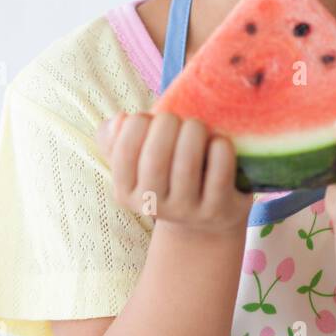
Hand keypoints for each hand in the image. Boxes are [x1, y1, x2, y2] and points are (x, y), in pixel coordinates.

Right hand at [96, 112, 251, 234]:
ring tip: (197, 127)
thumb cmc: (165, 175)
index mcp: (125, 193)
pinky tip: (218, 142)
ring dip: (194, 132)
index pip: (124, 150)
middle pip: (155, 158)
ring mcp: (187, 211)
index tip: (152, 118)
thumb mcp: (136, 161)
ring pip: (187, 164)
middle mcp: (153, 206)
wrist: (204, 218)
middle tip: (179, 120)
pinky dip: (220, 147)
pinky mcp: (218, 209)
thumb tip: (120, 120)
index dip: (139, 123)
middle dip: (168, 124)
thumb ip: (115, 138)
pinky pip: (219, 172)